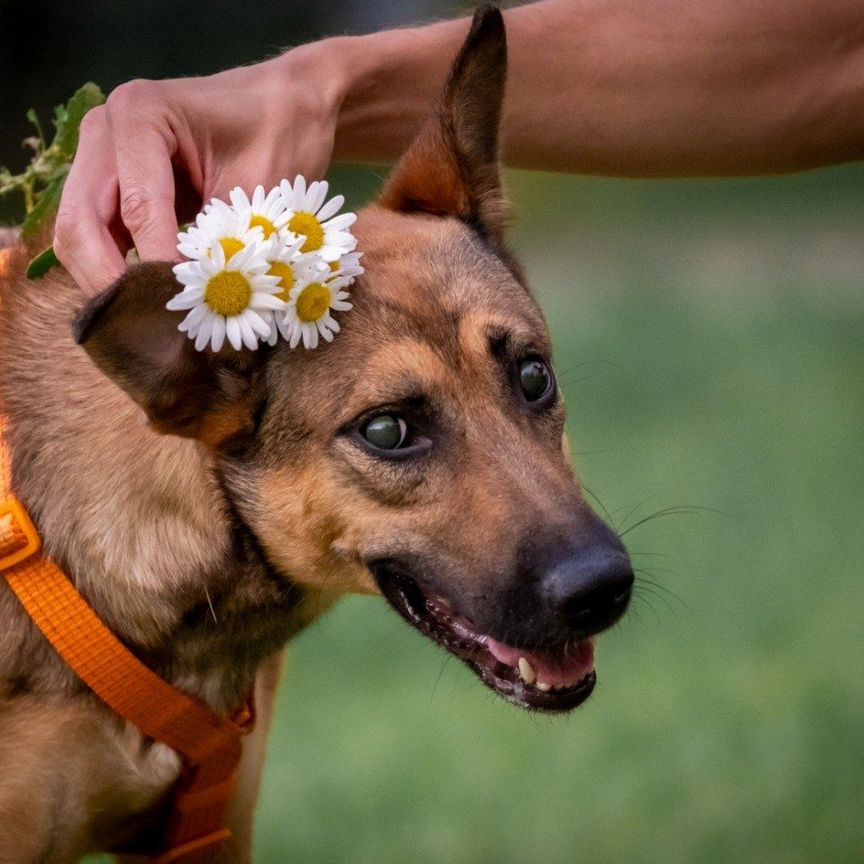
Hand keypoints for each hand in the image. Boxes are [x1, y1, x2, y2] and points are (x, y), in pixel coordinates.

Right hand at [55, 41, 347, 296]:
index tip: (186, 309)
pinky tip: (151, 302)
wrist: (289, 108)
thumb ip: (224, 244)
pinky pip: (99, 236)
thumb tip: (202, 307)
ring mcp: (103, 158)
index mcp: (141, 114)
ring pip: (80, 235)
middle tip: (149, 331)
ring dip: (109, 282)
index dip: (156, 267)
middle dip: (112, 284)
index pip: (136, 208)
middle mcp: (107, 131)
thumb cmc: (282, 135)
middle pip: (81, 223)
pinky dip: (117, 271)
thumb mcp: (260, 192)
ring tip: (149, 324)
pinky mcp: (112, 185)